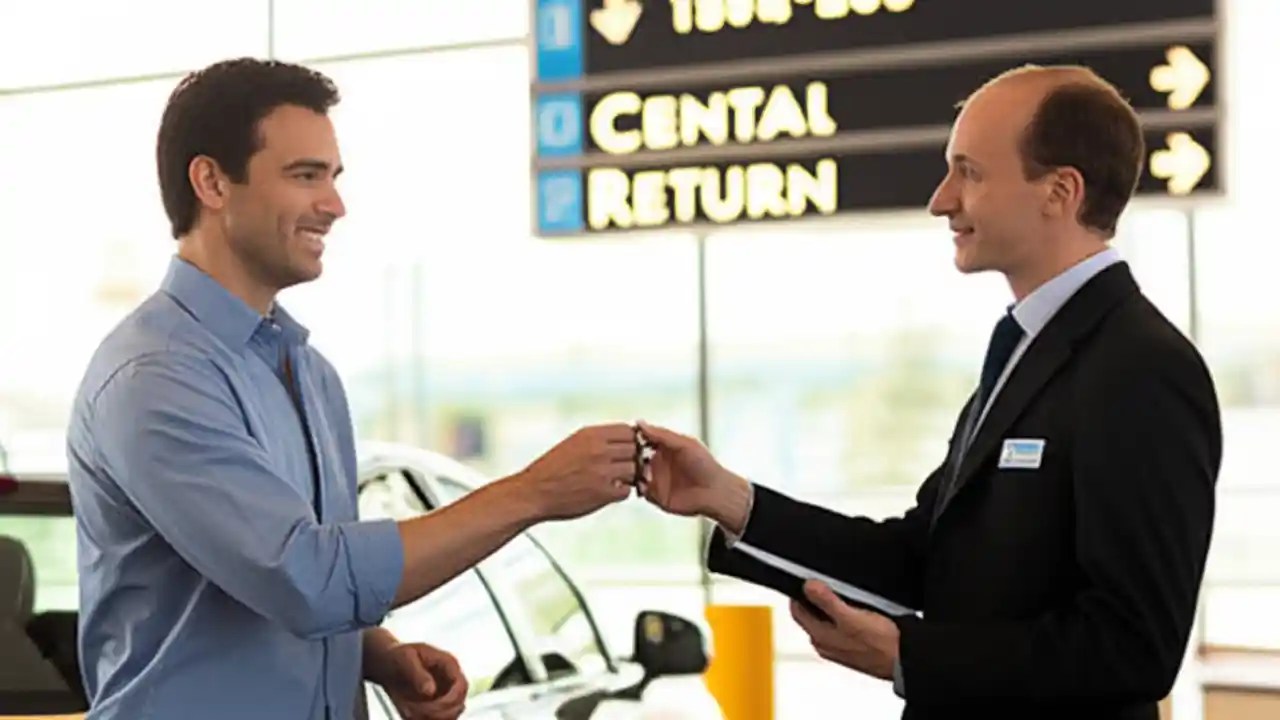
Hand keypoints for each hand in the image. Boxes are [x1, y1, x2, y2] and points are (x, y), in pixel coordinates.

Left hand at [372, 642, 467, 719]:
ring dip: (430, 718)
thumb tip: (430, 690)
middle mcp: (449, 681)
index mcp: (448, 664)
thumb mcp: (405, 658)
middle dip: (438, 713)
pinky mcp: (433, 707)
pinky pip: (435, 719)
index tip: (431, 706)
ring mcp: (443, 695)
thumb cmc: (397, 656)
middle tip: (415, 712)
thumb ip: (417, 673)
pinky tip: (407, 712)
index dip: (449, 700)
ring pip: (448, 716)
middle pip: (458, 705)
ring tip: (408, 711)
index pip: (461, 686)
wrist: (387, 663)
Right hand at [519, 423, 636, 520]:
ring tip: (614, 480)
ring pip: (634, 470)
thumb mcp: (574, 442)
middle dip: (630, 458)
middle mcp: (599, 450)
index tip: (623, 450)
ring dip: (627, 477)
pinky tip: (608, 492)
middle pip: (634, 449)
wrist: (534, 492)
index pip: (628, 431)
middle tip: (620, 467)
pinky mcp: (603, 493)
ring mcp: (603, 472)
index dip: (630, 441)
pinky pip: (626, 490)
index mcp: (591, 435)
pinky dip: (620, 492)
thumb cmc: (552, 469)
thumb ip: (598, 439)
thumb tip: (625, 437)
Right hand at [634, 421, 749, 530]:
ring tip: (638, 470)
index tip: (627, 437)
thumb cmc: (706, 467)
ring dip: (631, 472)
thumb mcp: (684, 443)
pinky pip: (640, 491)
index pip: (642, 440)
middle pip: (634, 458)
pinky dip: (638, 487)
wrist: (714, 492)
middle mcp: (659, 464)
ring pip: (634, 475)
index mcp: (665, 449)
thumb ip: (662, 434)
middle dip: (628, 456)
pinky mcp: (656, 496)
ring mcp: (656, 480)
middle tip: (628, 455)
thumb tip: (641, 423)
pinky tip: (644, 483)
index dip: (633, 438)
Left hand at [791, 580, 899, 680]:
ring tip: (847, 597)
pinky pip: (843, 626)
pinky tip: (860, 610)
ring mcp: (840, 646)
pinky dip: (847, 616)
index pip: (797, 610)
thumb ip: (826, 601)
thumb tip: (808, 586)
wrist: (905, 659)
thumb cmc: (881, 644)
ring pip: (827, 620)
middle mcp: (826, 644)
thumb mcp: (850, 616)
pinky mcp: (854, 646)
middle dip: (816, 599)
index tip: (807, 580)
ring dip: (833, 607)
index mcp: (819, 637)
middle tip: (829, 585)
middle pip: (811, 615)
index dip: (799, 593)